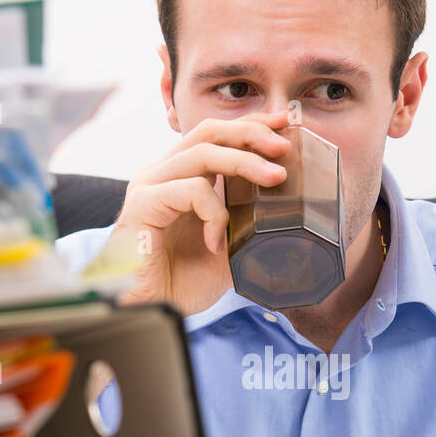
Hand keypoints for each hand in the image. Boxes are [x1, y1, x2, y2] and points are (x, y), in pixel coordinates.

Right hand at [110, 109, 292, 315]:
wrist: (145, 311)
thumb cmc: (179, 282)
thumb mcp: (227, 251)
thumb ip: (248, 230)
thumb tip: (292, 226)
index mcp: (180, 177)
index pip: (216, 135)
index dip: (250, 125)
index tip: (285, 125)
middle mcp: (163, 173)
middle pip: (208, 131)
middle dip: (251, 132)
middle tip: (283, 147)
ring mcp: (150, 185)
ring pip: (202, 153)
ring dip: (245, 162)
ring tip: (275, 178)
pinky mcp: (144, 204)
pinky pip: (191, 190)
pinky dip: (214, 213)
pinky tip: (217, 243)